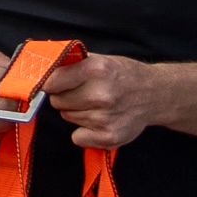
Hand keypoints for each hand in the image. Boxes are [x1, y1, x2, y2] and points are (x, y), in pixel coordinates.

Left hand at [39, 53, 159, 149]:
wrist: (156, 94)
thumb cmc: (124, 75)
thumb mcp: (100, 60)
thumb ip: (71, 64)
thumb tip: (39, 68)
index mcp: (95, 69)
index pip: (50, 81)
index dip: (51, 83)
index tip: (54, 84)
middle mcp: (100, 94)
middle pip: (57, 102)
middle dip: (66, 97)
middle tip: (85, 93)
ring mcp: (104, 117)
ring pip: (67, 117)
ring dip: (77, 112)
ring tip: (98, 105)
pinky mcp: (108, 136)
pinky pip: (77, 137)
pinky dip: (85, 132)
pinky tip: (101, 121)